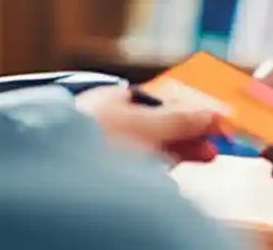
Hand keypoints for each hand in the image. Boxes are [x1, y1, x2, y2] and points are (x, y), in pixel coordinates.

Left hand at [75, 85, 223, 164]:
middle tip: (214, 148)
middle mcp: (107, 120)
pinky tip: (167, 174)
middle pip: (159, 128)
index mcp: (113, 99)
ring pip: (151, 149)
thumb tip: (213, 114)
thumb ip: (182, 119)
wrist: (55, 172)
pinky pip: (139, 168)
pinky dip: (158, 168)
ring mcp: (103, 147)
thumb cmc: (93, 137)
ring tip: (200, 158)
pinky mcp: (103, 173)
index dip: (192, 112)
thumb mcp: (148, 124)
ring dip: (178, 153)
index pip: (163, 103)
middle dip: (189, 137)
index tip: (216, 122)